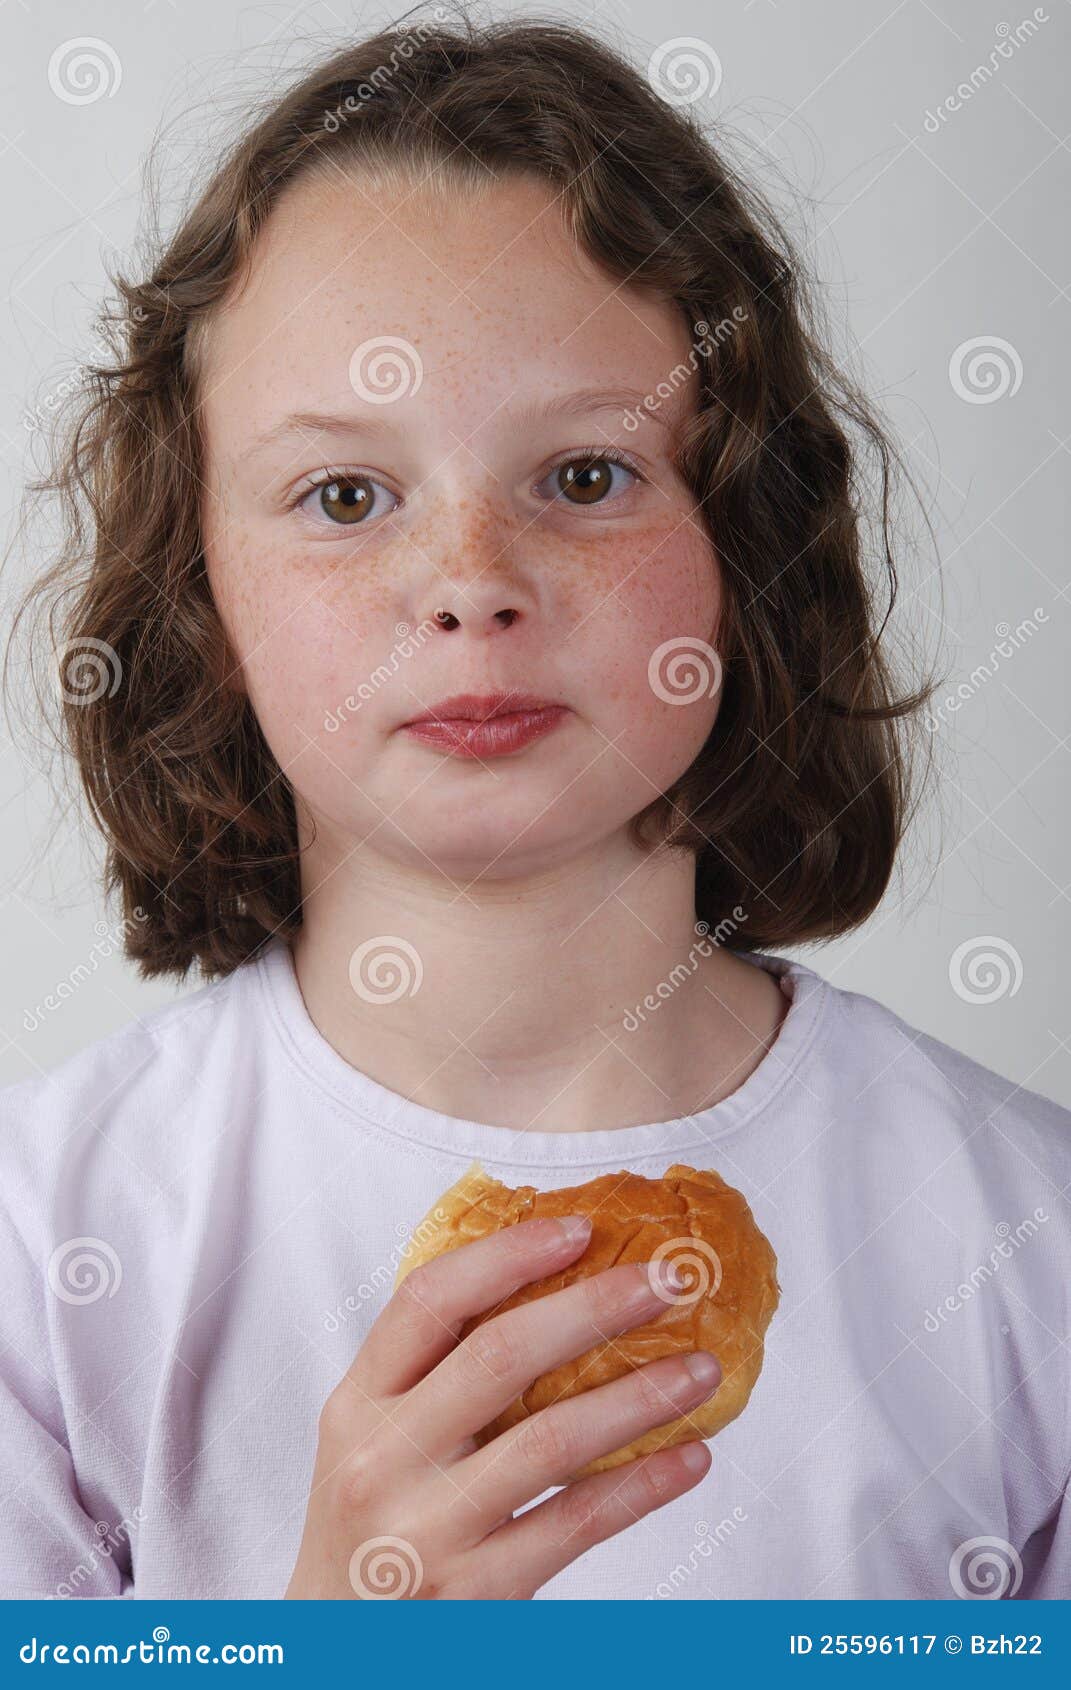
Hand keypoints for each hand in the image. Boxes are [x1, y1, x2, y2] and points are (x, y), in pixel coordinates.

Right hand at [285, 1211, 720, 1598]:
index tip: (579, 1229)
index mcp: (357, 1402)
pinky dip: (640, 1486)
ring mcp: (426, 1530)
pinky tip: (689, 1458)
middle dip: (595, 1307)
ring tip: (702, 1369)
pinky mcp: (474, 1594)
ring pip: (551, 1440)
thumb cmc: (370, 1524)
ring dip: (639, 1397)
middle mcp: (383, 1458)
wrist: (336, 1652)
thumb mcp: (371, 1438)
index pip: (427, 1300)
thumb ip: (435, 1371)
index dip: (506, 1255)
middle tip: (671, 1280)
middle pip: (498, 1356)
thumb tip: (551, 1283)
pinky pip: (574, 1525)